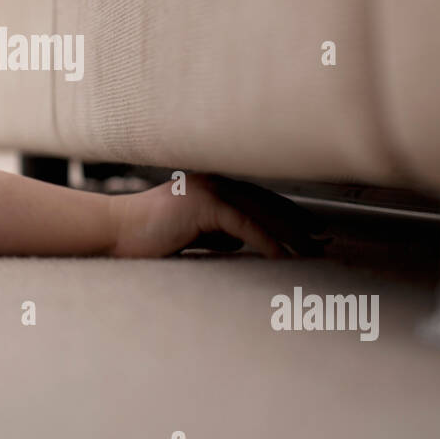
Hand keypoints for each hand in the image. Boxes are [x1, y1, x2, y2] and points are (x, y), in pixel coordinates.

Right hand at [109, 173, 326, 258]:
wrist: (115, 230)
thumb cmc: (145, 235)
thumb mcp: (191, 233)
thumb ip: (216, 233)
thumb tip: (242, 242)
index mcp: (212, 185)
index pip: (260, 198)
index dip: (289, 214)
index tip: (312, 230)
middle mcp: (215, 180)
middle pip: (268, 202)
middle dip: (300, 223)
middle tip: (324, 241)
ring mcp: (210, 189)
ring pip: (263, 212)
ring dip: (291, 235)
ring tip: (313, 253)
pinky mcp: (204, 204)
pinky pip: (246, 226)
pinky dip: (268, 243)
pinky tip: (284, 257)